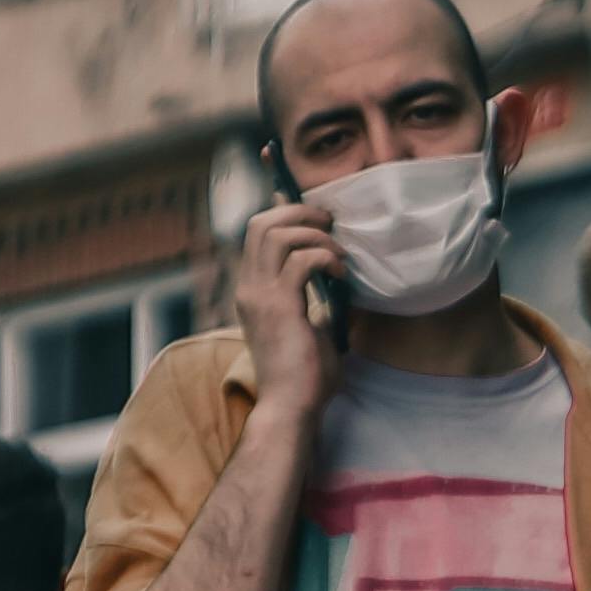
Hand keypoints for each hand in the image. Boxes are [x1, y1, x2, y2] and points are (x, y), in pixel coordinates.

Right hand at [237, 195, 346, 420]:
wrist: (292, 408)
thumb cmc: (305, 376)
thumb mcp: (312, 327)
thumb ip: (316, 300)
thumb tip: (340, 278)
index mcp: (253, 290)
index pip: (255, 232)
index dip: (276, 202)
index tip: (291, 181)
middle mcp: (249, 287)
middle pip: (262, 222)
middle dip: (299, 212)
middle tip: (331, 225)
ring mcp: (259, 295)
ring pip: (277, 233)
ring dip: (315, 235)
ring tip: (339, 256)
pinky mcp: (279, 306)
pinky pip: (301, 260)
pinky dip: (325, 258)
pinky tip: (341, 275)